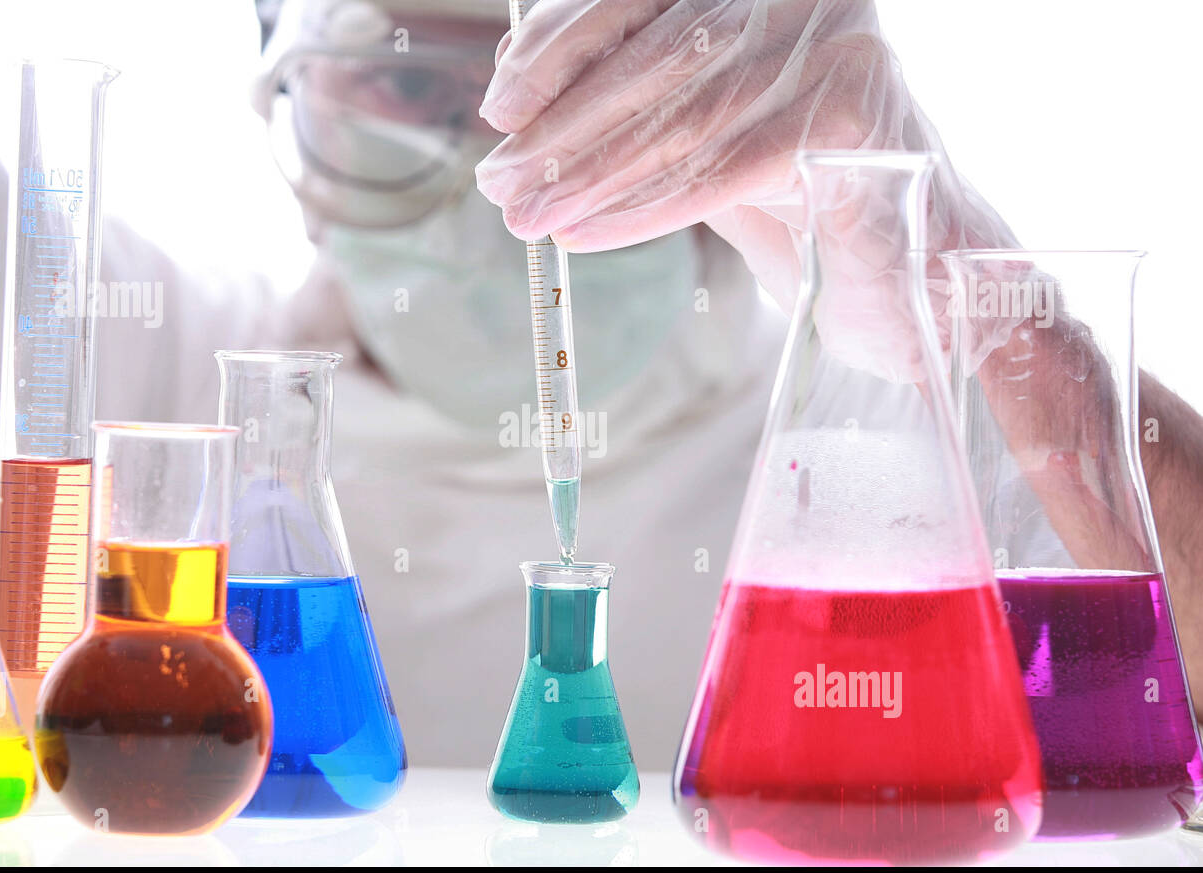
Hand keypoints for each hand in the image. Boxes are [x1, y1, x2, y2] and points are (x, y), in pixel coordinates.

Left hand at [476, 0, 1017, 376]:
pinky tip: (586, 233)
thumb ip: (643, 103)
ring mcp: (834, 49)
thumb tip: (526, 105)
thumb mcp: (712, 134)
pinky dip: (642, 206)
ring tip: (529, 216)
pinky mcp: (850, 115)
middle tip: (500, 182)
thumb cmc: (809, 199)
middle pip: (654, 56)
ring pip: (681, 115)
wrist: (921, 276)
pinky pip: (719, 169)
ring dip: (589, 173)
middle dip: (562, 127)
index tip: (502, 103)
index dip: (561, 46)